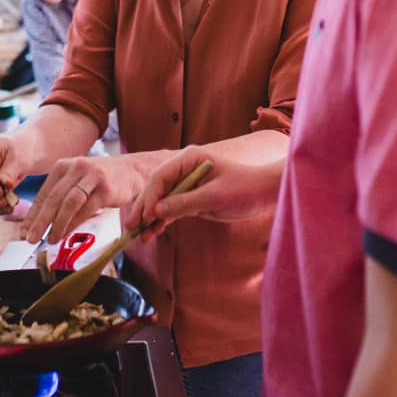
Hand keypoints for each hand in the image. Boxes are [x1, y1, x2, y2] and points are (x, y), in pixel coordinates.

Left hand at [20, 155, 147, 243]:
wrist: (131, 170)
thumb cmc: (101, 180)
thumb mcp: (77, 181)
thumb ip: (61, 196)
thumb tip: (40, 221)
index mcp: (63, 166)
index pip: (44, 194)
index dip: (32, 215)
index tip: (23, 232)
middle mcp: (76, 168)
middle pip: (53, 198)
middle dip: (39, 221)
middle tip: (30, 238)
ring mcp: (91, 176)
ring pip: (68, 202)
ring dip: (56, 224)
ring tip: (49, 240)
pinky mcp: (105, 188)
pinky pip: (86, 208)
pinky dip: (73, 223)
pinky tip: (67, 234)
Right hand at [122, 144, 281, 235]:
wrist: (264, 194)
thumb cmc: (244, 189)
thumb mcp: (215, 196)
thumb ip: (185, 202)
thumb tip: (158, 210)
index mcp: (189, 159)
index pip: (160, 176)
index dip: (149, 196)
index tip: (143, 216)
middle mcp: (184, 169)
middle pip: (156, 188)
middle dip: (144, 208)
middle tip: (132, 228)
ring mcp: (187, 184)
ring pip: (161, 201)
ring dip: (151, 218)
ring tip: (141, 236)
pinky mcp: (191, 199)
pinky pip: (171, 209)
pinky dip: (162, 221)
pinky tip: (153, 233)